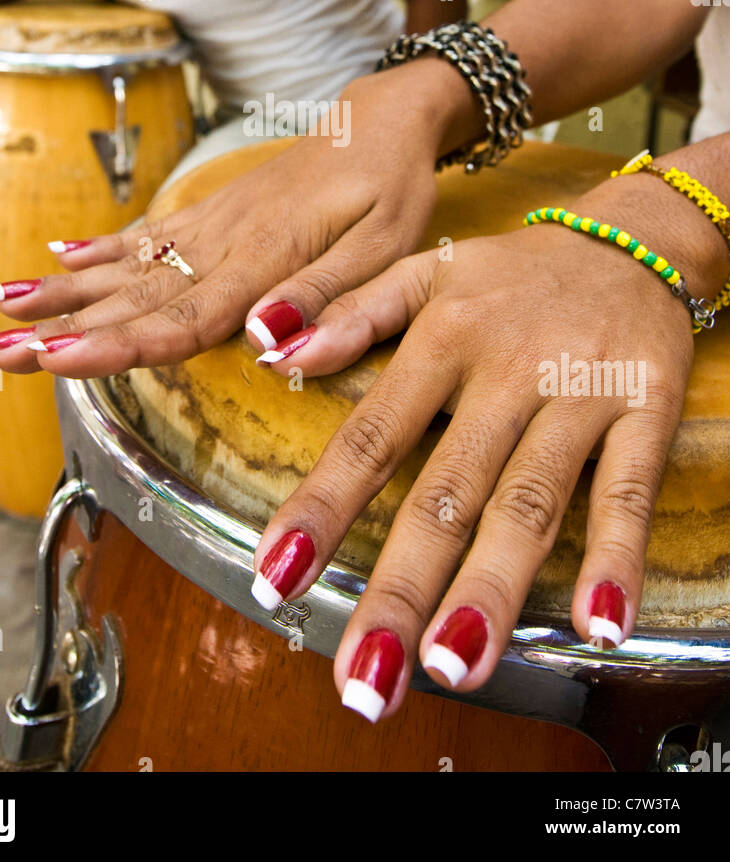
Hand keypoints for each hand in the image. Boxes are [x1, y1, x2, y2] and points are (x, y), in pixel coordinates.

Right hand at [0, 60, 452, 374]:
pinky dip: (103, 249)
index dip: (117, 343)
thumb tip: (268, 344)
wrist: (384, 116)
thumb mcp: (387, 246)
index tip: (57, 359)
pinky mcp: (215, 211)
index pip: (182, 313)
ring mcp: (214, 222)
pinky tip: (60, 260)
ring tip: (1, 307)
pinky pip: (150, 232)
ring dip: (66, 289)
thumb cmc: (393, 185)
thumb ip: (328, 296)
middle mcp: (225, 239)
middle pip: (136, 293)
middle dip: (65, 325)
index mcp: (265, 255)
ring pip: (129, 263)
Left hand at [247, 174, 723, 721]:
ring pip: (530, 500)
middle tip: (363, 674)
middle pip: (447, 489)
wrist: (630, 239)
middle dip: (401, 584)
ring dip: (492, 587)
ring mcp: (577, 392)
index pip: (371, 434)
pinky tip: (598, 623)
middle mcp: (505, 371)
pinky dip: (616, 556)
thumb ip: (350, 312)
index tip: (275, 578)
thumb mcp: (425, 270)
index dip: (322, 507)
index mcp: (443, 338)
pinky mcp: (645, 408)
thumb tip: (268, 345)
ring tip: (451, 665)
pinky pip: (627, 489)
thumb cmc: (513, 272)